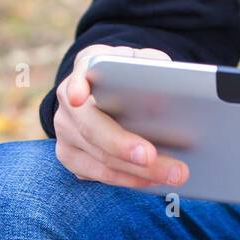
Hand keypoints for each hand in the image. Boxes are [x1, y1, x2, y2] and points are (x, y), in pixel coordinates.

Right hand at [53, 44, 189, 189]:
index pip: (77, 75)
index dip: (77, 86)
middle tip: (151, 156)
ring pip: (99, 158)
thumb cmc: (132, 72)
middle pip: (91, 128)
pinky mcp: (72, 157)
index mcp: (86, 69)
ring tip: (173, 174)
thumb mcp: (143, 60)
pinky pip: (100, 175)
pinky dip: (130, 179)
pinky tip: (156, 179)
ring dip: (136, 171)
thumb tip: (163, 97)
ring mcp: (66, 133)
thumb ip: (152, 67)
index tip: (79, 97)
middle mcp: (69, 103)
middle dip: (122, 145)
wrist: (111, 87)